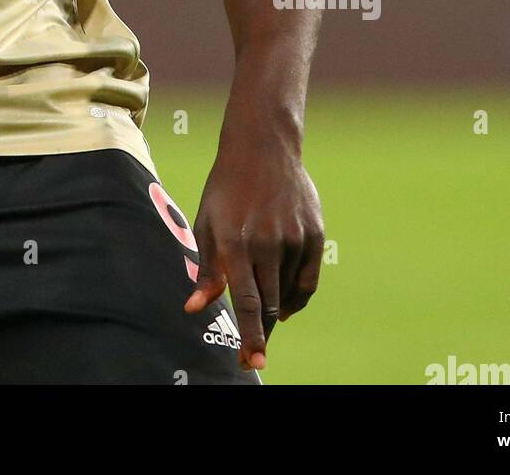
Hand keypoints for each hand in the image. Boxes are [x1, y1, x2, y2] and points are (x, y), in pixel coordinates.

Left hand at [184, 144, 323, 371]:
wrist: (263, 148)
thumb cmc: (226, 188)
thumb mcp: (207, 223)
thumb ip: (206, 270)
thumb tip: (194, 309)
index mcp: (237, 241)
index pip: (246, 301)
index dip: (250, 335)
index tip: (252, 361)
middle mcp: (268, 242)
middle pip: (269, 304)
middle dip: (261, 333)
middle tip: (252, 351)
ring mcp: (295, 238)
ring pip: (288, 294)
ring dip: (275, 309)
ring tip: (261, 308)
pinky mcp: (315, 234)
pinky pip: (308, 281)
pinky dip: (296, 297)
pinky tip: (283, 301)